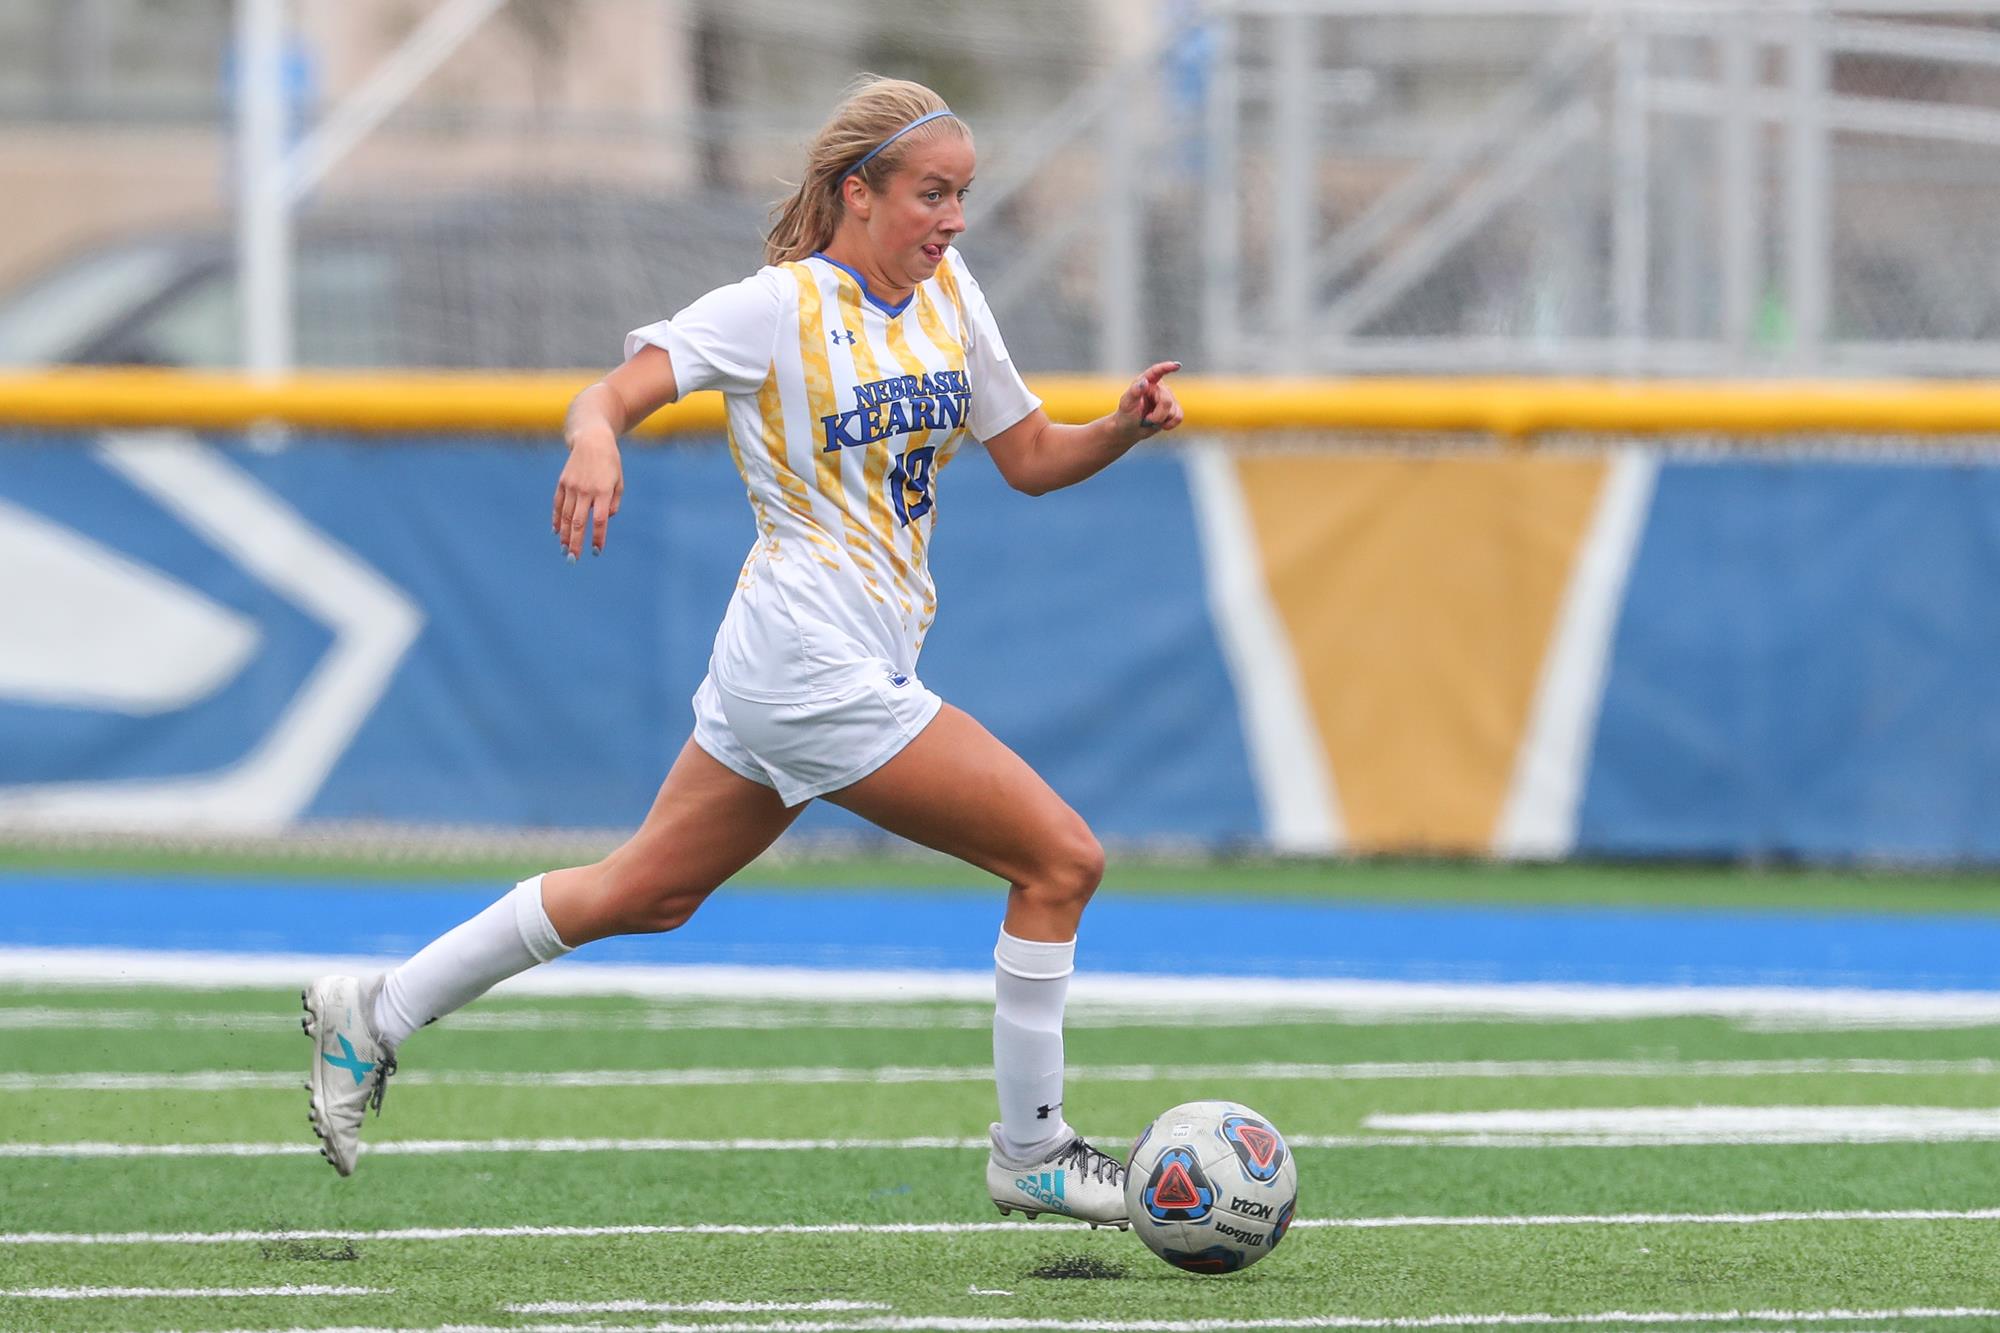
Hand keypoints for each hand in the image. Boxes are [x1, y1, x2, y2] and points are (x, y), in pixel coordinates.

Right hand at [553, 435, 622, 558]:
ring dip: (565, 535)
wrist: (592, 440)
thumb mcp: (619, 482)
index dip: (598, 537)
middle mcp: (586, 490)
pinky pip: (558, 505)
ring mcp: (572, 486)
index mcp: (603, 491)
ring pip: (567, 516)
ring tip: (565, 550)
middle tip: (573, 559)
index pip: (599, 520)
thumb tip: (605, 520)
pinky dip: (557, 519)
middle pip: (579, 522)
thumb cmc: (610, 464)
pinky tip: (557, 532)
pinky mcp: (562, 483)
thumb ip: (613, 503)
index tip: (596, 551)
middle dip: (576, 543)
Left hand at [1115, 361, 1183, 437]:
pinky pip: (1179, 417)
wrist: (1129, 430)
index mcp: (1145, 381)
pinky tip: (1161, 425)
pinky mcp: (1174, 409)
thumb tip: (1145, 382)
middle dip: (1157, 415)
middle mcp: (1158, 388)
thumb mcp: (1126, 404)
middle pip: (1167, 401)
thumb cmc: (1125, 415)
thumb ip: (1135, 392)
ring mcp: (1168, 398)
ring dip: (1161, 420)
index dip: (1166, 368)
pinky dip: (1170, 424)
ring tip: (1149, 420)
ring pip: (1174, 411)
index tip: (1177, 365)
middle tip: (1146, 419)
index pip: (1156, 372)